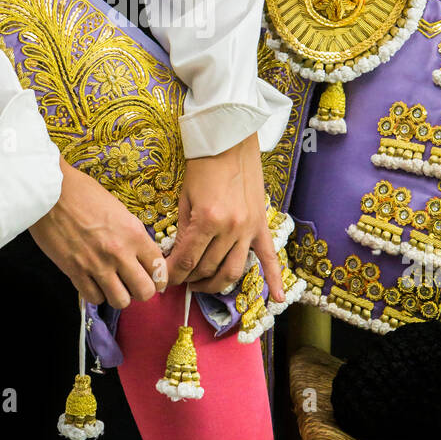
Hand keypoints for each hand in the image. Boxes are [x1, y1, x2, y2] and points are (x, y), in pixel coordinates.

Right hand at [27, 154, 167, 308]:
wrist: (50, 192)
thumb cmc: (82, 193)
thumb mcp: (118, 208)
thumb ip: (131, 233)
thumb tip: (138, 253)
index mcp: (134, 233)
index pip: (159, 269)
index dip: (157, 277)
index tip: (152, 277)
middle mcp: (119, 252)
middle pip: (145, 291)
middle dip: (141, 290)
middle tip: (132, 283)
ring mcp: (97, 264)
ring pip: (121, 301)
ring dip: (118, 295)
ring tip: (112, 284)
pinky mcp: (75, 272)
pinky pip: (94, 298)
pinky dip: (95, 294)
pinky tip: (93, 282)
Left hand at [163, 132, 284, 302]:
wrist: (230, 141)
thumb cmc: (203, 165)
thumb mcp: (185, 198)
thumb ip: (183, 231)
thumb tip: (176, 257)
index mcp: (207, 220)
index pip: (186, 260)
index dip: (173, 274)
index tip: (165, 279)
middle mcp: (230, 229)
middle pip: (207, 268)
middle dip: (190, 279)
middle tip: (180, 279)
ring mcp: (248, 229)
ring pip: (232, 270)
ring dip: (215, 284)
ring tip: (202, 285)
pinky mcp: (261, 225)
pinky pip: (270, 257)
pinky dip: (274, 280)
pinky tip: (275, 299)